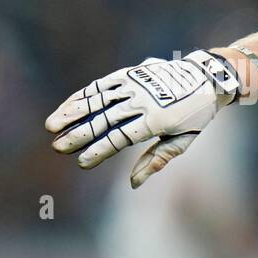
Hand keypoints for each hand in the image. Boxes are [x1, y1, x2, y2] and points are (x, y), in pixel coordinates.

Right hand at [46, 50, 242, 187]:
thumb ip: (157, 160)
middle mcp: (141, 101)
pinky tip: (67, 106)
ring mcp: (133, 85)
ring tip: (52, 126)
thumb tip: (133, 183)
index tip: (82, 162)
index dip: (100, 150)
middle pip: (104, 120)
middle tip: (58, 147)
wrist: (206, 78)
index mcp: (156, 120)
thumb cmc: (196, 116)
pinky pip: (101, 85)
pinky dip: (82, 96)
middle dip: (79, 134)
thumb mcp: (183, 141)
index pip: (121, 138)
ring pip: (97, 100)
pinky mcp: (129, 74)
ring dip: (72, 112)